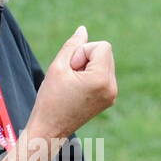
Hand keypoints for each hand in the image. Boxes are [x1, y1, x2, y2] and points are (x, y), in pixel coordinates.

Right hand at [26, 27, 116, 141]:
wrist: (49, 129)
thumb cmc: (50, 99)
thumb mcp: (58, 67)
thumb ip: (72, 45)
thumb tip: (83, 30)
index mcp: (102, 80)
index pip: (102, 46)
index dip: (83, 52)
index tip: (71, 69)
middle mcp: (112, 88)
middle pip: (105, 53)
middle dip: (86, 58)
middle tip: (70, 77)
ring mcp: (112, 95)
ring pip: (104, 63)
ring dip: (87, 67)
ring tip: (73, 84)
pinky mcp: (108, 100)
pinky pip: (103, 75)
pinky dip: (90, 76)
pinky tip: (77, 89)